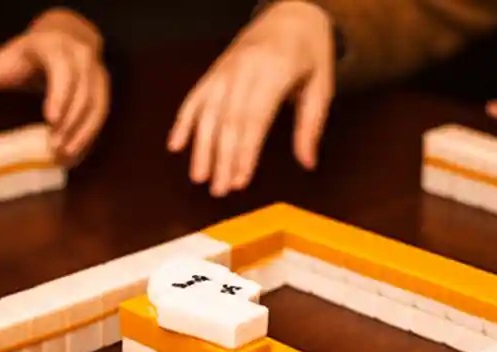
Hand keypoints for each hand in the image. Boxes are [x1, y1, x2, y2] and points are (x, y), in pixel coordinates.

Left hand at [0, 8, 108, 164]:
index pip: (61, 69)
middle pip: (81, 91)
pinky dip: (89, 136)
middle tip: (54, 149)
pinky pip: (100, 115)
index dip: (58, 93)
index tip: (50, 119)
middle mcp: (80, 58)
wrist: (63, 39)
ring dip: (81, 133)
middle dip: (69, 122)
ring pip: (94, 106)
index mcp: (52, 48)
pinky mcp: (103, 90)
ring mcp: (96, 74)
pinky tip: (75, 156)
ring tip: (64, 157)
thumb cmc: (24, 57)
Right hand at [168, 1, 334, 196]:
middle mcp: (245, 68)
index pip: (254, 119)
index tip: (240, 181)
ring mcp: (226, 68)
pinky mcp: (215, 70)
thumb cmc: (310, 52)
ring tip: (199, 177)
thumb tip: (308, 164)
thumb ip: (311, 126)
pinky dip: (183, 121)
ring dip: (201, 147)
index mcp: (275, 70)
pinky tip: (175, 145)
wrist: (292, 12)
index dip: (245, 153)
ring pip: (207, 111)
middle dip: (222, 158)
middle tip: (220, 189)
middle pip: (228, 120)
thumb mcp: (321, 86)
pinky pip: (195, 96)